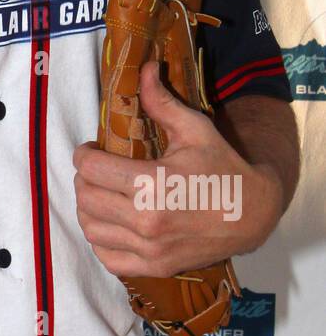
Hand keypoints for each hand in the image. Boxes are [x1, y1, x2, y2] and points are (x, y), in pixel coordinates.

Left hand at [72, 59, 283, 278]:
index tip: (92, 149)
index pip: (89, 169)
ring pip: (90, 228)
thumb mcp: (194, 129)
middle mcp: (145, 222)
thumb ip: (162, 101)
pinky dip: (100, 239)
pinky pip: (107, 257)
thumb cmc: (222, 167)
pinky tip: (110, 222)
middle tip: (97, 169)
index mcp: (152, 185)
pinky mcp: (154, 267)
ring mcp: (149, 250)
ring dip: (88, 207)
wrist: (252, 213)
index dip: (83, 154)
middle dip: (84, 178)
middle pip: (85, 197)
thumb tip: (144, 68)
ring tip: (103, 193)